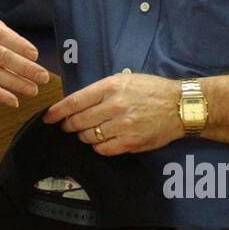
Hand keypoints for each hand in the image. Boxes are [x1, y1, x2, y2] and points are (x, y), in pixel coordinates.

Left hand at [43, 71, 183, 155]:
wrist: (180, 106)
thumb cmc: (151, 90)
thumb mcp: (124, 80)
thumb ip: (100, 91)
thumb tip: (75, 103)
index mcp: (110, 87)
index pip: (74, 101)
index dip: (57, 111)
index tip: (48, 117)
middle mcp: (114, 106)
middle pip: (78, 121)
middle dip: (68, 125)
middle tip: (68, 126)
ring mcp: (122, 126)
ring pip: (88, 136)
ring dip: (84, 136)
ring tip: (89, 132)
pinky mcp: (130, 142)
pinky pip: (103, 149)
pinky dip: (98, 146)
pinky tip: (101, 141)